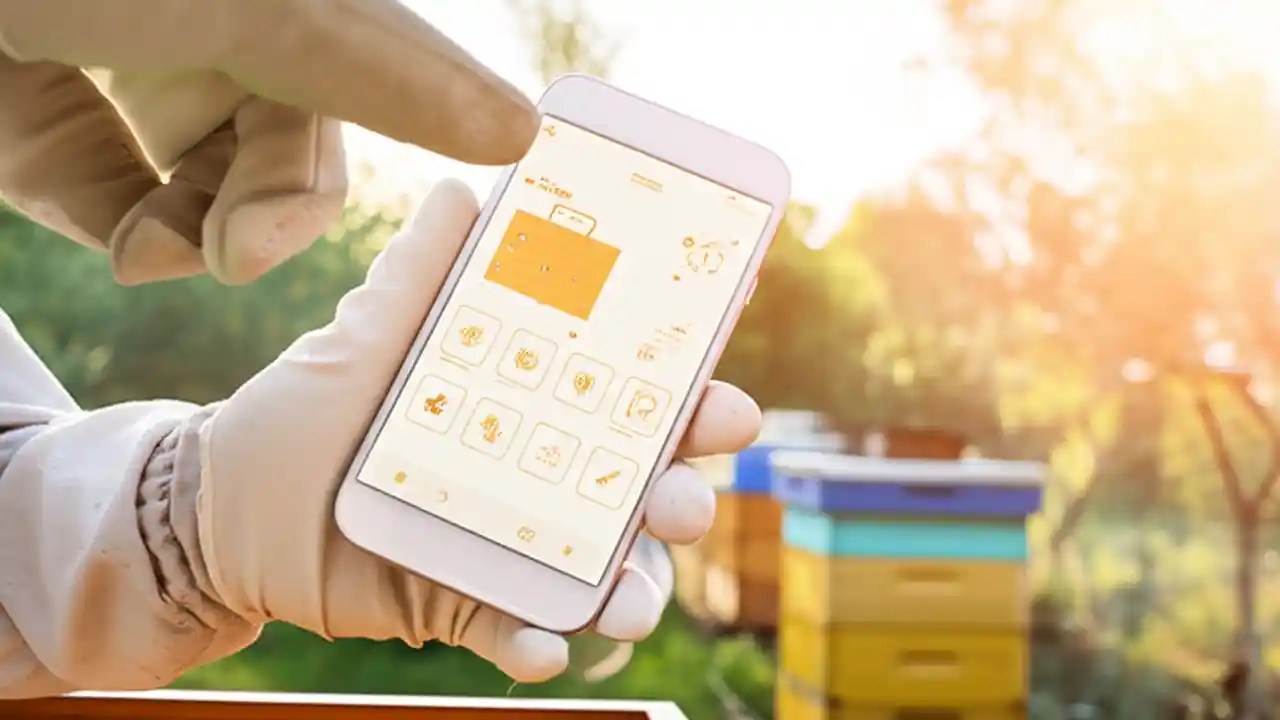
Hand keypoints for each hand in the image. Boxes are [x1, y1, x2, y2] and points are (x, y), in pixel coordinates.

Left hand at [0, 0, 535, 283]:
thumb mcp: (260, 11)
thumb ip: (385, 68)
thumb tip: (523, 128)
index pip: (383, 61)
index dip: (438, 117)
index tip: (500, 187)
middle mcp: (207, 30)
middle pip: (299, 141)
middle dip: (285, 201)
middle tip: (248, 243)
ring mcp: (128, 84)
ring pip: (220, 192)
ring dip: (214, 236)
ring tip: (178, 249)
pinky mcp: (53, 146)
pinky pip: (129, 216)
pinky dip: (146, 246)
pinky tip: (140, 250)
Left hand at [190, 180, 762, 681]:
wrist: (211, 516)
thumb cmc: (294, 417)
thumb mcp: (357, 342)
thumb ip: (414, 276)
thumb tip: (460, 189)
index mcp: (525, 409)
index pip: (627, 404)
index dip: (687, 401)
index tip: (724, 398)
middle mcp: (534, 479)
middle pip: (637, 493)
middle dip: (680, 497)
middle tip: (682, 497)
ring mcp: (505, 548)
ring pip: (602, 575)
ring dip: (635, 588)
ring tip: (628, 599)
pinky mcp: (462, 607)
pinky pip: (521, 633)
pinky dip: (541, 643)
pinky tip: (543, 645)